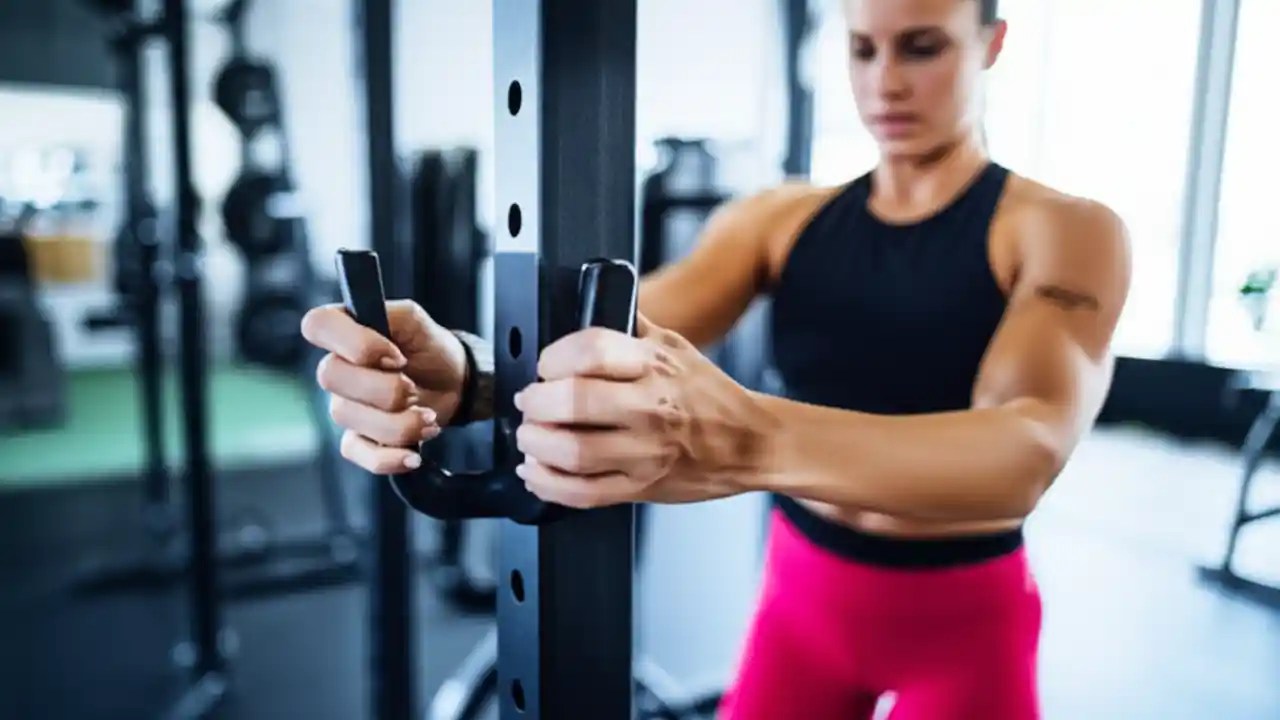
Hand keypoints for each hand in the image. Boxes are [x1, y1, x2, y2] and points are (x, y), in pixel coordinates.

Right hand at [300, 300, 467, 473]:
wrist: (454, 384)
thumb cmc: (430, 348)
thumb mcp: (415, 320)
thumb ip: (393, 316)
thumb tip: (383, 352)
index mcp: (345, 332)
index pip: (316, 325)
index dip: (354, 343)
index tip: (395, 356)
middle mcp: (337, 369)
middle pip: (330, 377)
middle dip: (385, 388)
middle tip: (414, 388)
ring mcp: (345, 407)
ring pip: (352, 419)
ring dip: (400, 423)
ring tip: (429, 417)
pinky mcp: (359, 440)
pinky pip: (360, 454)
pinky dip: (391, 458)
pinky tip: (414, 455)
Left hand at [512, 315, 768, 508]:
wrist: (752, 442)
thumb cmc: (711, 396)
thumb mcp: (676, 346)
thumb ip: (632, 327)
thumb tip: (593, 299)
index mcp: (656, 365)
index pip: (591, 349)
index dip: (554, 356)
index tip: (545, 365)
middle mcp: (651, 407)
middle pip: (573, 402)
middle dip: (536, 402)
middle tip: (529, 402)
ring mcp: (646, 451)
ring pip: (573, 451)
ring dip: (536, 443)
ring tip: (530, 435)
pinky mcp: (642, 487)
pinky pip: (584, 492)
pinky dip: (549, 484)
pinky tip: (537, 471)